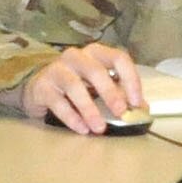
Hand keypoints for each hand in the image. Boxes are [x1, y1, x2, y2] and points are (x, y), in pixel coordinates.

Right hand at [15, 43, 143, 133]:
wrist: (39, 88)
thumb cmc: (76, 86)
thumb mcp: (99, 86)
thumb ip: (120, 94)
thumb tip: (142, 110)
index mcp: (96, 53)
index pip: (118, 58)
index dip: (130, 79)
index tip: (137, 102)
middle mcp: (76, 57)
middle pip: (96, 71)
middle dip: (110, 93)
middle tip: (120, 113)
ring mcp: (56, 69)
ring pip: (74, 85)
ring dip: (89, 108)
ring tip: (99, 128)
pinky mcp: (42, 86)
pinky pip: (58, 102)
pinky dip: (71, 117)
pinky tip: (81, 129)